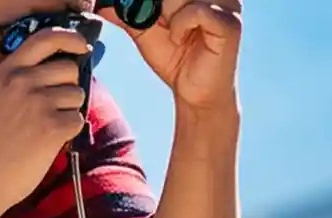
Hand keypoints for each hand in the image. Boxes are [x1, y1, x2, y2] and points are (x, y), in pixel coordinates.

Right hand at [0, 28, 91, 209]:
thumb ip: (19, 80)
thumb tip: (58, 72)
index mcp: (6, 71)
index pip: (46, 39)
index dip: (70, 40)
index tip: (80, 47)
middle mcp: (21, 81)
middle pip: (68, 69)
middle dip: (67, 88)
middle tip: (51, 109)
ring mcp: (38, 103)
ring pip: (77, 95)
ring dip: (67, 112)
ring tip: (43, 130)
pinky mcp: (52, 126)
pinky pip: (77, 120)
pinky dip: (68, 133)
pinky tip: (47, 143)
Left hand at [99, 0, 242, 111]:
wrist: (194, 94)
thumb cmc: (175, 58)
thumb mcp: (144, 31)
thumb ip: (126, 14)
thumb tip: (101, 5)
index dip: (154, 1)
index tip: (151, 19)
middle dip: (159, 5)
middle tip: (162, 23)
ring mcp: (227, 4)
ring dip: (168, 16)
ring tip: (175, 34)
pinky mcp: (230, 22)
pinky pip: (195, 11)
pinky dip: (180, 26)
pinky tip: (182, 40)